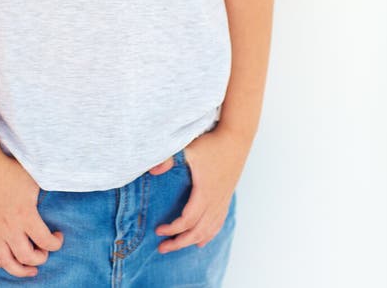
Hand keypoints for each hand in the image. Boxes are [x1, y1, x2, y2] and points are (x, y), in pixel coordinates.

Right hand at [0, 151, 63, 277]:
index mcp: (25, 215)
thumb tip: (64, 186)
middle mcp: (9, 228)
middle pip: (27, 257)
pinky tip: (5, 260)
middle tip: (44, 252)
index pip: (46, 241)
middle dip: (40, 258)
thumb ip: (47, 189)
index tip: (58, 236)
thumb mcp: (34, 178)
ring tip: (29, 268)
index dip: (56, 243)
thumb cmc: (8, 170)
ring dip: (20, 270)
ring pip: (7, 263)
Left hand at [148, 126, 249, 253]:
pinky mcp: (226, 197)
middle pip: (197, 231)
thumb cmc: (212, 144)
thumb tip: (151, 171)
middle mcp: (215, 201)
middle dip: (179, 242)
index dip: (172, 229)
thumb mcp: (189, 149)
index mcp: (204, 193)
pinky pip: (218, 223)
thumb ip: (169, 159)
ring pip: (209, 230)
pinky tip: (202, 240)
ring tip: (178, 246)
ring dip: (192, 241)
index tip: (158, 230)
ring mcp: (222, 200)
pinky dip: (209, 235)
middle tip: (162, 248)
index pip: (187, 221)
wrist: (236, 138)